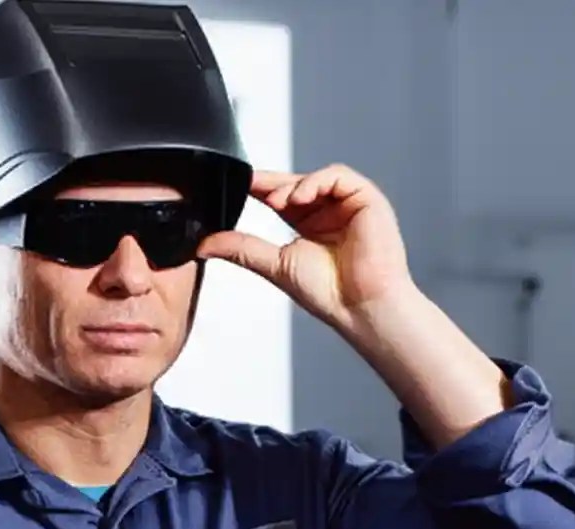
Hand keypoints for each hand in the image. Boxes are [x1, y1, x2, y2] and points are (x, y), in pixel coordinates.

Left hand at [196, 163, 415, 329]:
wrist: (359, 307)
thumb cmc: (329, 293)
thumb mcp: (274, 264)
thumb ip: (241, 248)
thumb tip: (206, 243)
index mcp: (308, 225)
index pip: (280, 198)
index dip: (259, 188)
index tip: (236, 184)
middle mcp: (329, 212)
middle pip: (296, 183)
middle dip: (271, 184)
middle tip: (249, 184)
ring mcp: (349, 205)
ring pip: (317, 177)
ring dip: (292, 185)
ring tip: (277, 201)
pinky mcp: (368, 200)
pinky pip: (340, 176)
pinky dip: (316, 181)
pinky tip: (299, 197)